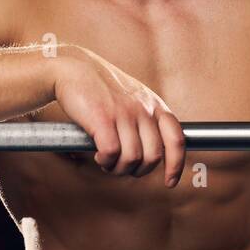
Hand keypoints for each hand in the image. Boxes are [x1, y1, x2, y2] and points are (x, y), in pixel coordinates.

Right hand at [50, 45, 185, 184]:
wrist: (73, 68)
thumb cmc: (101, 87)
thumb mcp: (134, 97)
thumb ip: (147, 119)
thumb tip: (153, 152)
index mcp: (155, 105)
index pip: (176, 139)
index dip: (176, 164)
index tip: (170, 182)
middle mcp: (143, 109)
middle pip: (153, 156)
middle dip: (138, 171)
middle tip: (122, 167)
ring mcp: (124, 114)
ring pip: (132, 159)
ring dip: (118, 169)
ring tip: (107, 162)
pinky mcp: (103, 119)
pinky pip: (111, 153)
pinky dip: (105, 161)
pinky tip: (98, 155)